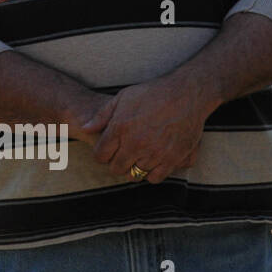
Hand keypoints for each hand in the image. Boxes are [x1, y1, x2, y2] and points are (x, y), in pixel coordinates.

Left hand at [84, 73, 212, 183]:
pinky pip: (155, 177)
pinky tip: (152, 161)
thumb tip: (85, 128)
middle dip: (116, 163)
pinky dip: (152, 172)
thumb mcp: (122, 98)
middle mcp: (136, 144)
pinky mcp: (173, 159)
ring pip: (135, 174)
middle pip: (116, 169)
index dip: (101, 154)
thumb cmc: (151, 93)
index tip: (107, 150)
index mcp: (120, 129)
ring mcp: (155, 153)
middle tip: (122, 154)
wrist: (186, 94)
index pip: (101, 156)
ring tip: (138, 156)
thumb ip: (101, 116)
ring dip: (134, 167)